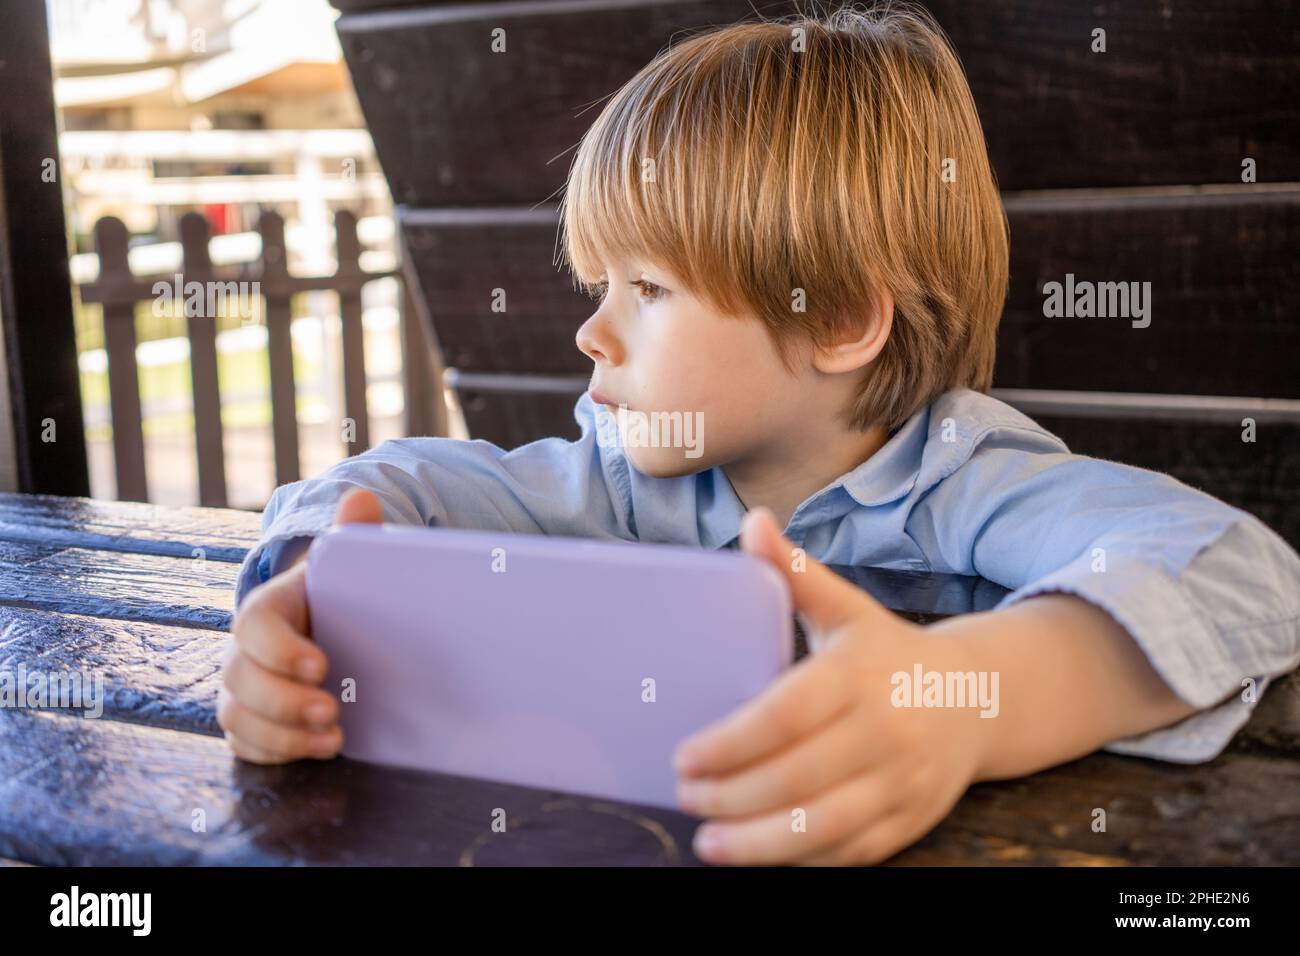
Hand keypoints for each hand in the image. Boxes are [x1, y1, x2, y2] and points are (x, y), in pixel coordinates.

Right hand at [218, 488, 384, 763]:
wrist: (322, 626)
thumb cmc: (333, 596)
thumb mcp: (343, 566)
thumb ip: (351, 534)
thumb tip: (362, 498)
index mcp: (268, 607)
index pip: (255, 625)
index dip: (280, 649)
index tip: (321, 665)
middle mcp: (243, 651)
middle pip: (242, 680)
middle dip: (284, 702)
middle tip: (333, 712)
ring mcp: (242, 688)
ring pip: (239, 718)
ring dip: (283, 735)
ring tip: (332, 740)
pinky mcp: (250, 721)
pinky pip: (245, 745)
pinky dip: (275, 753)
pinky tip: (313, 751)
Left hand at [672, 507, 988, 864]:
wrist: (978, 698)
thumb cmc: (888, 652)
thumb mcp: (847, 608)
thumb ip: (796, 570)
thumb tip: (752, 521)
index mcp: (860, 673)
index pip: (786, 715)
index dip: (730, 743)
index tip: (683, 758)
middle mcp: (886, 730)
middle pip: (796, 778)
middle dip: (730, 796)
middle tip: (685, 797)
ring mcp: (902, 781)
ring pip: (822, 827)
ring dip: (758, 844)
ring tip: (708, 842)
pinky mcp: (910, 821)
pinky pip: (850, 852)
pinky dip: (800, 860)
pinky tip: (758, 856)